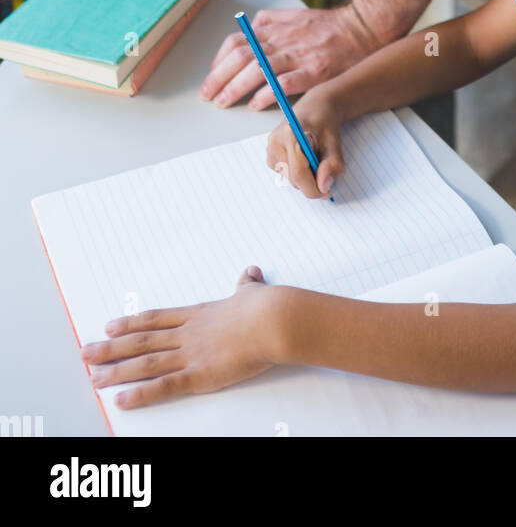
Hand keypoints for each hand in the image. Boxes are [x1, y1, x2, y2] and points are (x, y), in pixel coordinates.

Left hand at [80, 267, 289, 409]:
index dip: (131, 323)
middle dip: (112, 348)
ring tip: (93, 376)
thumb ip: (247, 285)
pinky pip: (164, 386)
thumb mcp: (252, 291)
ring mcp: (191, 354)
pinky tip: (121, 399)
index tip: (110, 326)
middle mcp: (188, 334)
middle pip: (142, 341)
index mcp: (199, 315)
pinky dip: (141, 394)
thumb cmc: (266, 305)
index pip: (157, 320)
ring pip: (145, 363)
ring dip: (117, 370)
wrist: (273, 318)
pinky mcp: (199, 374)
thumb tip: (250, 272)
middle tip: (86, 353)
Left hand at [200, 1, 378, 108]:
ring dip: (236, 87)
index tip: (212, 76)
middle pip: (240, 57)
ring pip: (257, 69)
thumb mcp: (295, 16)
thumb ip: (272, 22)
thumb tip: (252, 26)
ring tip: (224, 102)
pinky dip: (267, 94)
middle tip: (208, 95)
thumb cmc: (330, 26)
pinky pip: (283, 83)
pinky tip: (257, 104)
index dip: (219, 61)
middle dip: (219, 77)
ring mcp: (297, 55)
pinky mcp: (314, 71)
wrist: (363, 29)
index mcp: (274, 28)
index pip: (236, 41)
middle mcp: (282, 40)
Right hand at [266, 90, 345, 198]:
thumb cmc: (325, 121)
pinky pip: (286, 175)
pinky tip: (304, 157)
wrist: (315, 108)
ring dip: (306, 176)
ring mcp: (270, 149)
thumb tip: (324, 187)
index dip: (314, 188)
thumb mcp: (335, 141)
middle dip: (313, 181)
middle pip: (294, 179)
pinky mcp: (270, 156)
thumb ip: (332, 164)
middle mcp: (275, 142)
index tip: (328, 193)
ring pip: (290, 180)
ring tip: (315, 156)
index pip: (299, 173)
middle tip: (326, 168)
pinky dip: (298, 173)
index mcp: (290, 134)